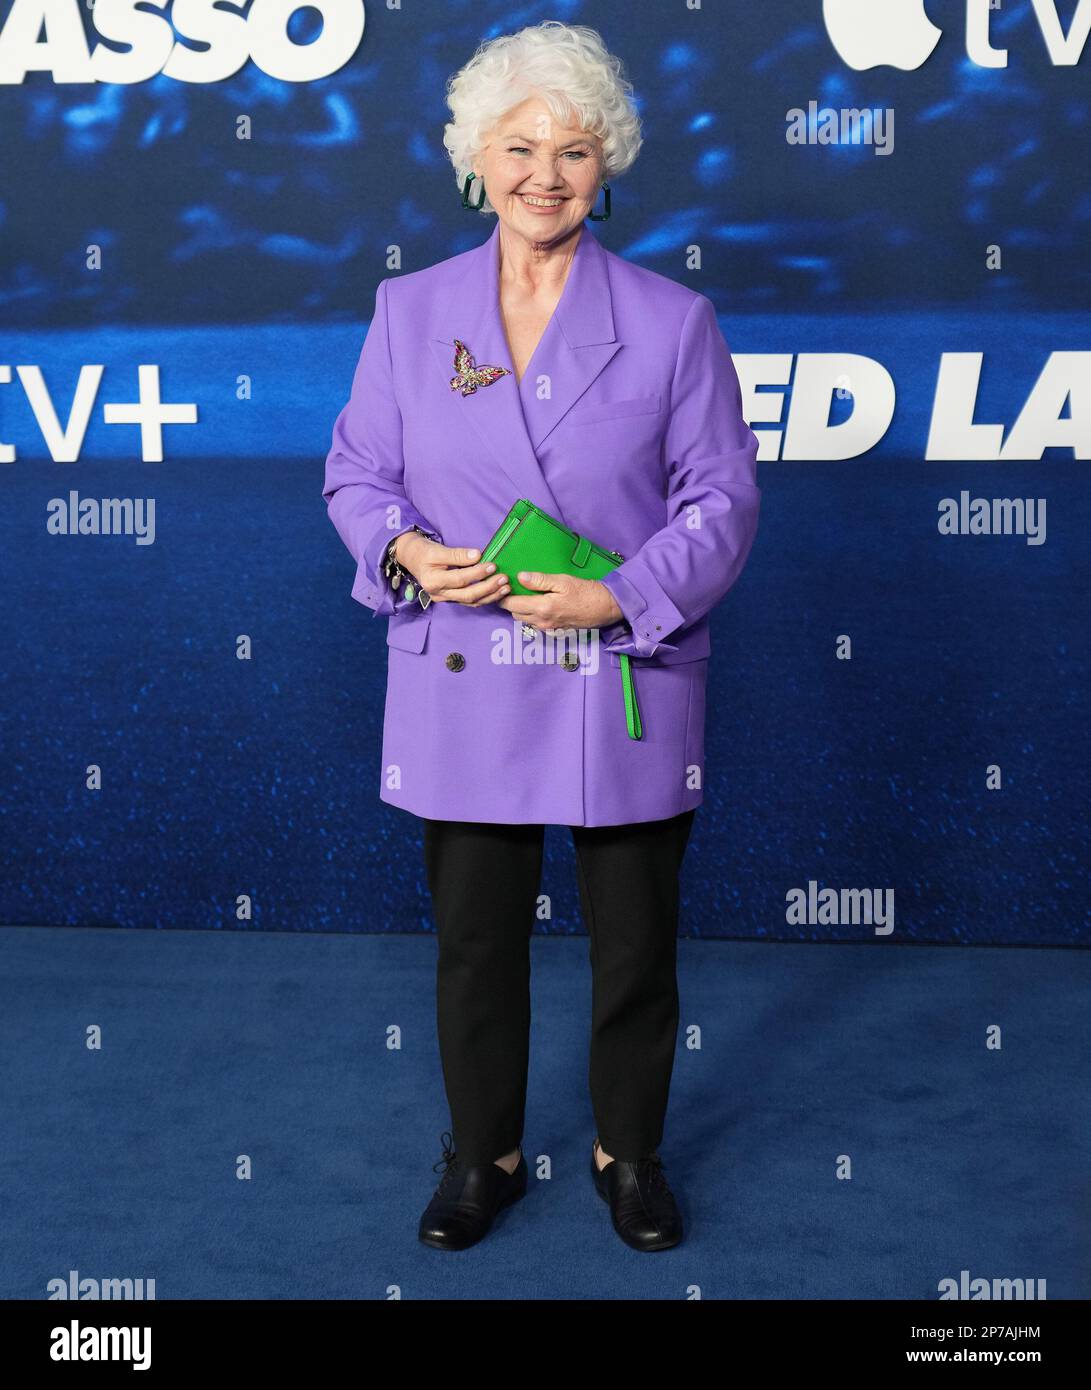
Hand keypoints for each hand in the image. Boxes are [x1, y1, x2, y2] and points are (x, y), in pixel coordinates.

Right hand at [391, 531, 510, 606]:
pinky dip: (485, 598)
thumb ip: (457, 554)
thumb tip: (477, 555)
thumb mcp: (437, 549)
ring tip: (506, 587)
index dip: (477, 573)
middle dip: (488, 588)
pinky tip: (498, 592)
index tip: (492, 565)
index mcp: (432, 581)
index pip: (459, 579)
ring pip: (470, 602)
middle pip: (467, 595)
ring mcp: (445, 599)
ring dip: (490, 596)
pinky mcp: (451, 599)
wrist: (411, 557)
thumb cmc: (423, 551)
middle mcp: (438, 594)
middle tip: (504, 578)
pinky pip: (470, 602)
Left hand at [496, 571, 623, 630]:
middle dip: (510, 603)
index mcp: (542, 608)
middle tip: (512, 588)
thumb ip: (540, 580)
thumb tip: (520, 577)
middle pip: (515, 614)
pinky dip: (531, 615)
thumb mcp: (562, 581)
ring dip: (521, 610)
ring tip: (524, 595)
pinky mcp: (554, 630)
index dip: (502, 596)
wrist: (604, 607)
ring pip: (524, 620)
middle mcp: (542, 621)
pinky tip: (538, 604)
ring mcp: (548, 628)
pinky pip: (535, 624)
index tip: (502, 586)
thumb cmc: (585, 592)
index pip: (511, 605)